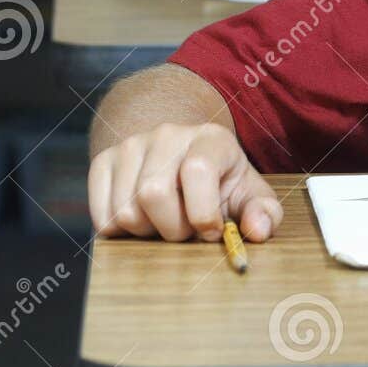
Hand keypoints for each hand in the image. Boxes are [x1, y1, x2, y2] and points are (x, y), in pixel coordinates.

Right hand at [87, 123, 282, 242]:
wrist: (180, 156)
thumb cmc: (220, 182)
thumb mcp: (249, 193)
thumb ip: (264, 213)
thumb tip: (258, 231)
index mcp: (211, 138)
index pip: (196, 171)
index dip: (203, 213)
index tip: (211, 230)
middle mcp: (168, 134)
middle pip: (153, 194)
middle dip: (173, 229)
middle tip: (186, 229)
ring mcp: (131, 145)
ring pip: (125, 210)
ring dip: (147, 232)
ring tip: (165, 221)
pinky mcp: (103, 161)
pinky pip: (102, 217)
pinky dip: (122, 231)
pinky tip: (143, 219)